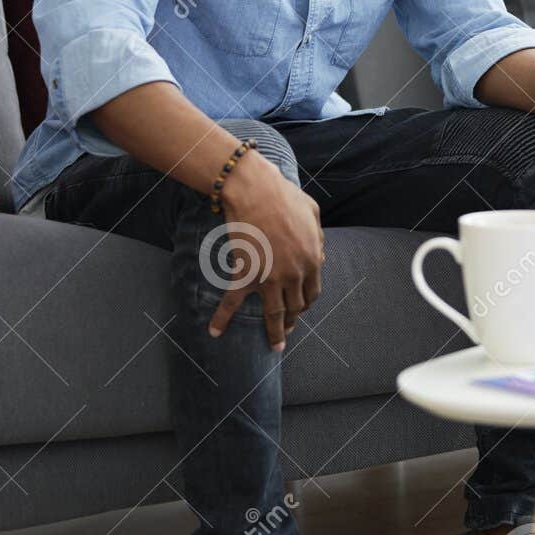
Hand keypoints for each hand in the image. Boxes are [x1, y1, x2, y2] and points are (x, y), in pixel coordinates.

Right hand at [207, 153, 324, 351]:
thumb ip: (318, 236)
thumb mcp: (312, 213)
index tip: (300, 310)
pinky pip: (231, 303)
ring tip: (274, 345)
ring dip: (275, 332)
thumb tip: (319, 251)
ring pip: (274, 314)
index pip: (312, 292)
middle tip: (288, 330)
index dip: (306, 304)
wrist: (255, 190)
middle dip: (293, 320)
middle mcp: (294, 274)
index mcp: (311, 260)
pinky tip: (215, 331)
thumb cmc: (284, 195)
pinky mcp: (245, 274)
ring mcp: (269, 277)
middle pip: (296, 306)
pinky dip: (222, 319)